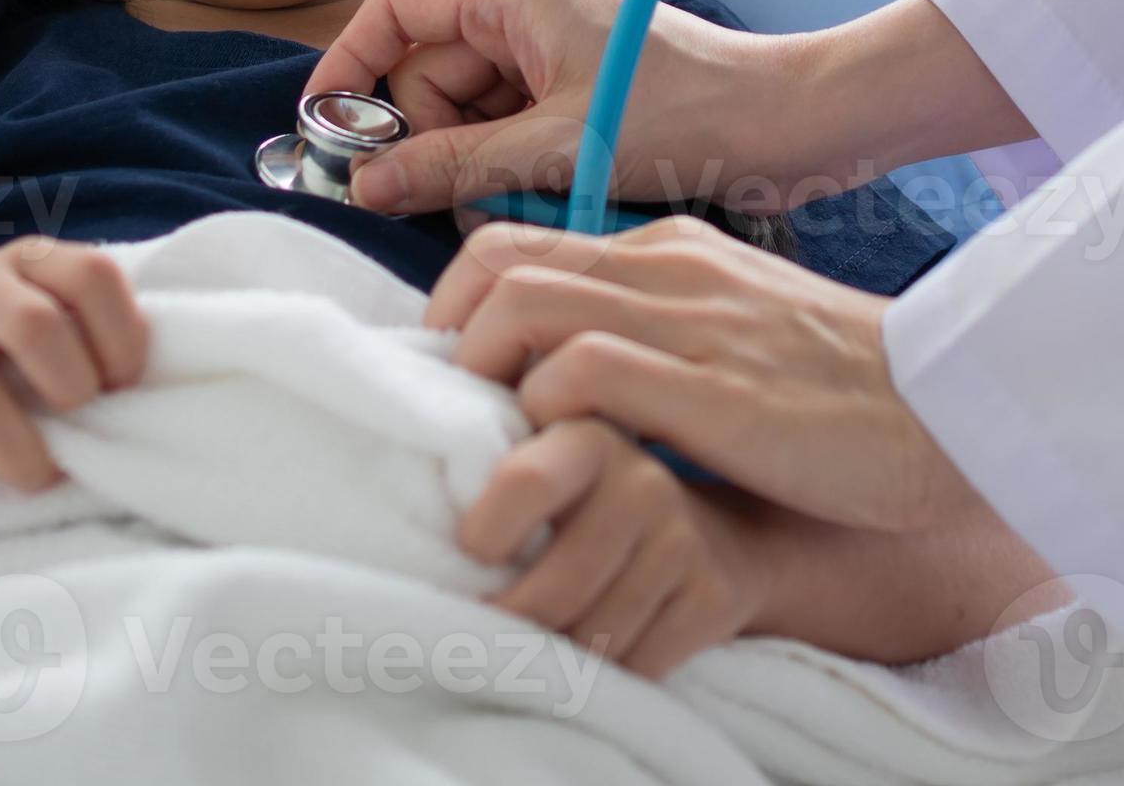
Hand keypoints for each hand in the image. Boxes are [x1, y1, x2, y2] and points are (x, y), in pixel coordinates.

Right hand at [0, 238, 149, 489]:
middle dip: (69, 391)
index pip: (93, 276)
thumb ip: (80, 327)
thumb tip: (150, 391)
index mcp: (29, 261)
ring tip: (35, 475)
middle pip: (39, 328)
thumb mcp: (30, 307)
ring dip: (15, 449)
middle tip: (76, 430)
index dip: (122, 336)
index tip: (123, 387)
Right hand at [303, 0, 811, 217]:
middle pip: (425, 75)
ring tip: (516, 202)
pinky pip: (504, 132)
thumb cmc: (687, 115)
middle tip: (447, 198)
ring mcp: (548, 54)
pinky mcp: (573, 94)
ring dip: (472, 167)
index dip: (349, 70)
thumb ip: (454, 166)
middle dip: (427, 141)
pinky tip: (537, 200)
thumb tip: (367, 184)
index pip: (394, 11)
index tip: (325, 135)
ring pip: (463, 114)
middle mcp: (522, 12)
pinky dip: (507, 171)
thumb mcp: (558, 146)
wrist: (786, 128)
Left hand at [431, 215, 983, 534]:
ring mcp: (689, 323)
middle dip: (447, 335)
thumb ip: (664, 340)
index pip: (521, 242)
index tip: (454, 377)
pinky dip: (541, 417)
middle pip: (499, 260)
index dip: (460, 306)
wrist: (953, 405)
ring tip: (486, 448)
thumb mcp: (741, 338)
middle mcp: (668, 271)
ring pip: (522, 305)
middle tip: (447, 414)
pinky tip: (552, 467)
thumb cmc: (848, 395)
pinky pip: (580, 374)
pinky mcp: (712, 389)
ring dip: (480, 375)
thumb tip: (573, 380)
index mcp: (674, 253)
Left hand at [459, 417, 768, 679]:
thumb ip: (488, 468)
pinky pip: (638, 670)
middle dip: (508, 635)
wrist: (723, 539)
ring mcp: (682, 542)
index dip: (486, 536)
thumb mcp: (549, 465)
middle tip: (484, 643)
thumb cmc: (594, 506)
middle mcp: (641, 484)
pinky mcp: (714, 598)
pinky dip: (606, 685)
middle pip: (549, 598)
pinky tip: (593, 665)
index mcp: (585, 438)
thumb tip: (400, 515)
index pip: (524, 484)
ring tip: (534, 656)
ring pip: (591, 644)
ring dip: (555, 667)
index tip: (470, 562)